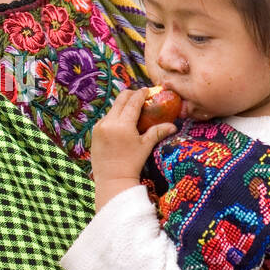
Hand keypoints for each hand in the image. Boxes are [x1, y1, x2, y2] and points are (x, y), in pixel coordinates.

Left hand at [90, 86, 178, 210]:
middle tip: (140, 96)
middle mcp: (109, 122)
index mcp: (123, 124)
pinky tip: (122, 122)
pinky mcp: (95, 131)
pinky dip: (115, 116)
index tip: (147, 90)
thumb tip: (174, 126)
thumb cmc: (132, 163)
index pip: (133, 102)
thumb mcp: (145, 146)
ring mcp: (100, 126)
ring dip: (122, 105)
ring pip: (113, 108)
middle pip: (120, 99)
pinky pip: (106, 117)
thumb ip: (158, 132)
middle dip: (131, 95)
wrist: (112, 179)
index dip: (141, 94)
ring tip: (132, 109)